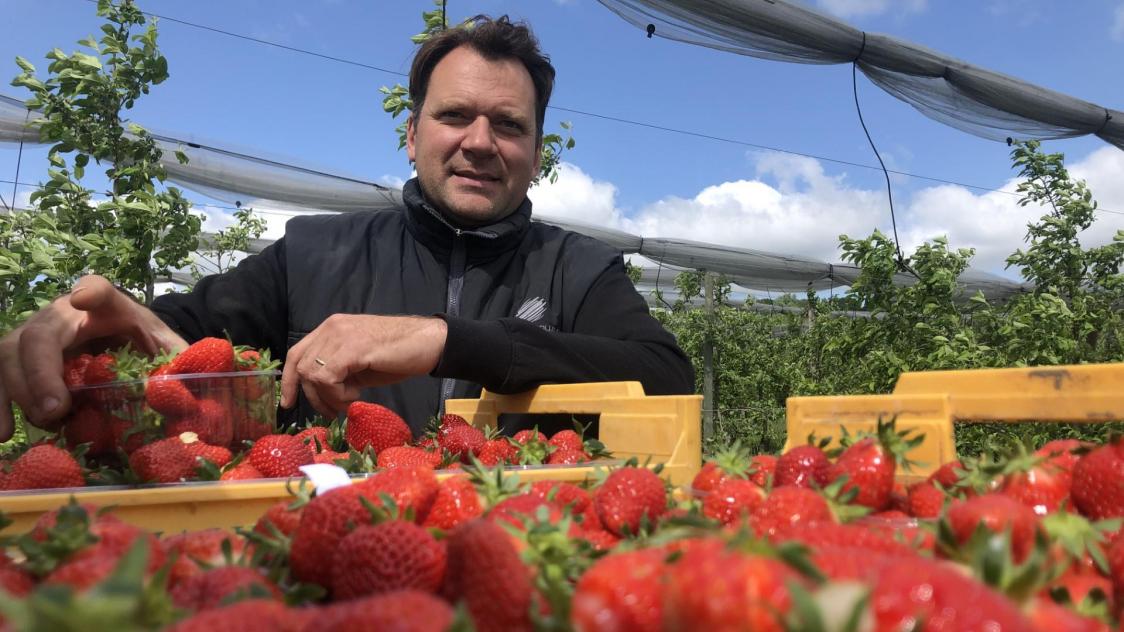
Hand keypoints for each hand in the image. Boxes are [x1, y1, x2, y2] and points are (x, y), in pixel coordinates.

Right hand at [0, 274, 187, 439]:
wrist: (124, 339)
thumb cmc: (143, 341)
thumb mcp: (165, 346)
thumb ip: (177, 359)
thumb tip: (184, 383)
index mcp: (108, 307)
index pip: (98, 289)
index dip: (90, 292)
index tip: (83, 299)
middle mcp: (64, 315)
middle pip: (39, 334)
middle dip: (40, 372)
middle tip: (56, 410)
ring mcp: (36, 335)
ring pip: (9, 354)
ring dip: (14, 391)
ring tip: (29, 426)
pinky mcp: (20, 358)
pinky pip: (0, 375)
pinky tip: (4, 433)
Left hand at [280, 314, 447, 418]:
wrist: (429, 343)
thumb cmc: (399, 354)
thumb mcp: (360, 362)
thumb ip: (338, 370)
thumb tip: (321, 394)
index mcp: (331, 329)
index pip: (296, 354)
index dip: (289, 381)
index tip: (288, 403)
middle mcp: (332, 328)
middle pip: (300, 366)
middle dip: (312, 396)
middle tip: (332, 411)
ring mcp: (342, 335)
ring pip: (312, 374)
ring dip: (328, 397)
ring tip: (352, 399)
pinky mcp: (354, 347)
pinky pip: (328, 378)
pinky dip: (337, 395)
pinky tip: (357, 395)